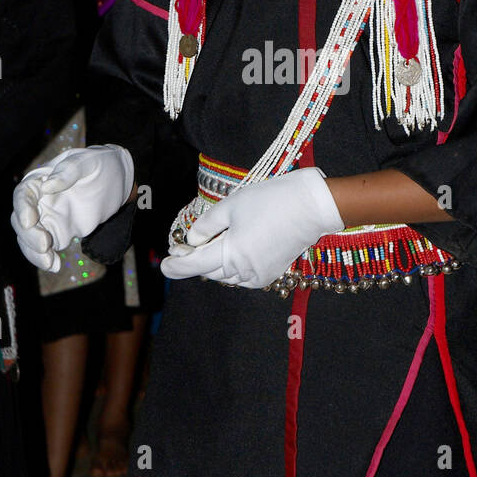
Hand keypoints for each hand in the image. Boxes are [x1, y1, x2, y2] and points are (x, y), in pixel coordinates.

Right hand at [12, 144, 134, 271]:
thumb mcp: (88, 161)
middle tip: (45, 245)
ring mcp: (48, 217)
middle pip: (21, 220)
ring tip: (50, 262)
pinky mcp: (59, 232)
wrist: (120, 182)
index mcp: (41, 179)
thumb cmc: (101, 164)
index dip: (22, 209)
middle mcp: (39, 200)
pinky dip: (46, 258)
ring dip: (34, 252)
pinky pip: (45, 248)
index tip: (30, 222)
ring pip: (29, 238)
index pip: (23, 194)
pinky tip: (55, 266)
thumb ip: (69, 171)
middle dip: (28, 235)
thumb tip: (48, 186)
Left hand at [161, 167, 343, 288]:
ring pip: (226, 275)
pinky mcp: (271, 273)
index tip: (163, 265)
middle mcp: (245, 271)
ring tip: (206, 245)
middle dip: (194, 261)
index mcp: (232, 255)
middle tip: (181, 248)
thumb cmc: (271, 201)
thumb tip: (192, 239)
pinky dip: (231, 266)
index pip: (195, 264)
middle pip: (209, 271)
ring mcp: (260, 276)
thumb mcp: (231, 206)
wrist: (312, 207)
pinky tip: (230, 249)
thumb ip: (206, 226)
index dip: (176, 265)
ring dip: (213, 263)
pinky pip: (242, 275)